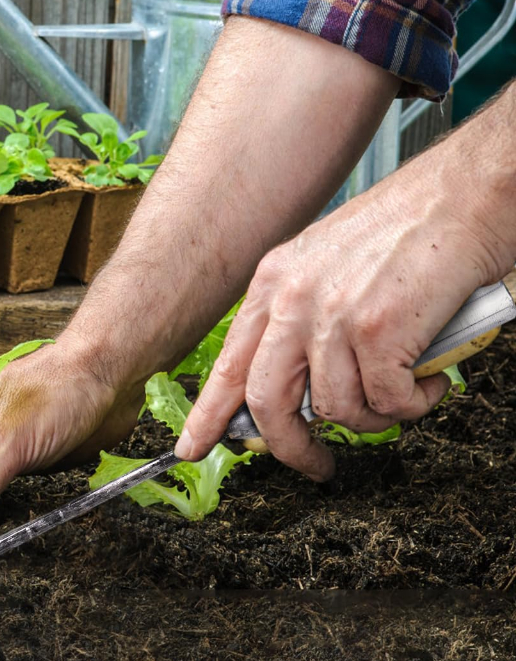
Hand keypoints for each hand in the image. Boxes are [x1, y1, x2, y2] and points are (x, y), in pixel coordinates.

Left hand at [175, 146, 510, 478]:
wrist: (466, 193)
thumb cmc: (410, 232)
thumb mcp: (328, 265)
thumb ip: (302, 319)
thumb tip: (300, 385)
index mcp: (273, 283)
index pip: (228, 363)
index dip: (210, 414)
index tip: (193, 446)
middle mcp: (292, 299)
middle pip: (266, 401)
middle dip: (289, 447)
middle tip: (316, 466)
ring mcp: (332, 316)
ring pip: (336, 410)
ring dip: (375, 418)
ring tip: (404, 394)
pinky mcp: (378, 331)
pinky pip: (386, 403)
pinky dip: (413, 404)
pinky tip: (429, 379)